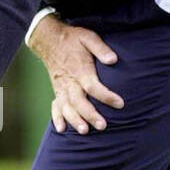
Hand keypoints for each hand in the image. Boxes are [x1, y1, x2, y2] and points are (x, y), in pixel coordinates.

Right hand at [29, 15, 123, 133]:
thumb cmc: (72, 39)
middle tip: (103, 126)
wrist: (49, 40)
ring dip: (74, 120)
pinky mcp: (56, 91)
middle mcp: (69, 82)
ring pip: (67, 107)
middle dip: (90, 114)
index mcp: (80, 69)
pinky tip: (62, 129)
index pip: (93, 86)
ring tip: (84, 131)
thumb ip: (101, 48)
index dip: (106, 96)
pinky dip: (57, 118)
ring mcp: (61, 88)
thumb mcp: (88, 37)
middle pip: (79, 101)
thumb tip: (113, 60)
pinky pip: (55, 106)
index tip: (120, 103)